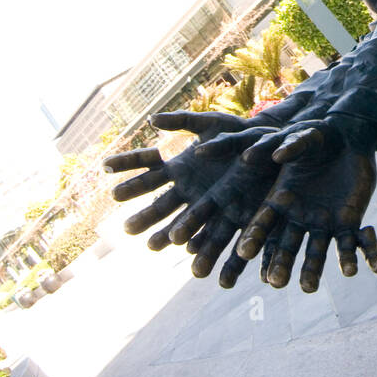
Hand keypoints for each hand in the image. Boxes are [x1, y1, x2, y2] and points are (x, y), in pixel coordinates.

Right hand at [104, 109, 283, 284]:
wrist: (270, 148)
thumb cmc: (237, 133)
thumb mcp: (210, 123)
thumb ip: (183, 121)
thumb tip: (151, 119)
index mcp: (180, 168)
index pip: (148, 169)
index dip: (127, 171)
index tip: (105, 176)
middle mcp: (189, 190)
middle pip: (161, 205)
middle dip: (145, 217)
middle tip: (127, 228)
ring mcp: (208, 205)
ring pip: (185, 225)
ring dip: (170, 236)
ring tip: (155, 246)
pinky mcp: (232, 216)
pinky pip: (218, 235)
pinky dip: (208, 249)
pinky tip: (196, 256)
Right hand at [198, 118, 376, 293]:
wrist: (348, 138)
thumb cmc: (320, 135)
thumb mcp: (305, 136)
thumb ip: (291, 146)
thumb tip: (277, 156)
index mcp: (281, 199)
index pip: (262, 222)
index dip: (253, 236)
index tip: (243, 252)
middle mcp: (299, 217)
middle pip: (286, 245)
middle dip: (280, 262)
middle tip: (275, 282)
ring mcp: (324, 223)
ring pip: (316, 252)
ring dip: (312, 270)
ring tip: (308, 287)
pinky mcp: (348, 222)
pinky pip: (354, 244)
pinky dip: (362, 256)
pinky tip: (368, 268)